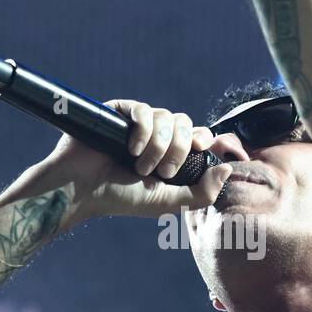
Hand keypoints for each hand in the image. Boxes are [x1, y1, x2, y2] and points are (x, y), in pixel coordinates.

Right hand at [38, 99, 233, 219]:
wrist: (83, 190)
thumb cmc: (121, 198)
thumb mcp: (168, 202)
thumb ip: (202, 193)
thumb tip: (228, 169)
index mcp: (169, 154)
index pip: (197, 134)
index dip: (203, 137)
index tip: (201, 149)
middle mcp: (155, 136)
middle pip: (184, 123)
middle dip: (178, 149)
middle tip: (162, 171)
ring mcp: (137, 124)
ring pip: (166, 116)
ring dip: (158, 145)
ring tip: (140, 166)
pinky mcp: (119, 113)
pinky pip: (143, 109)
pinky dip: (143, 130)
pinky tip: (132, 148)